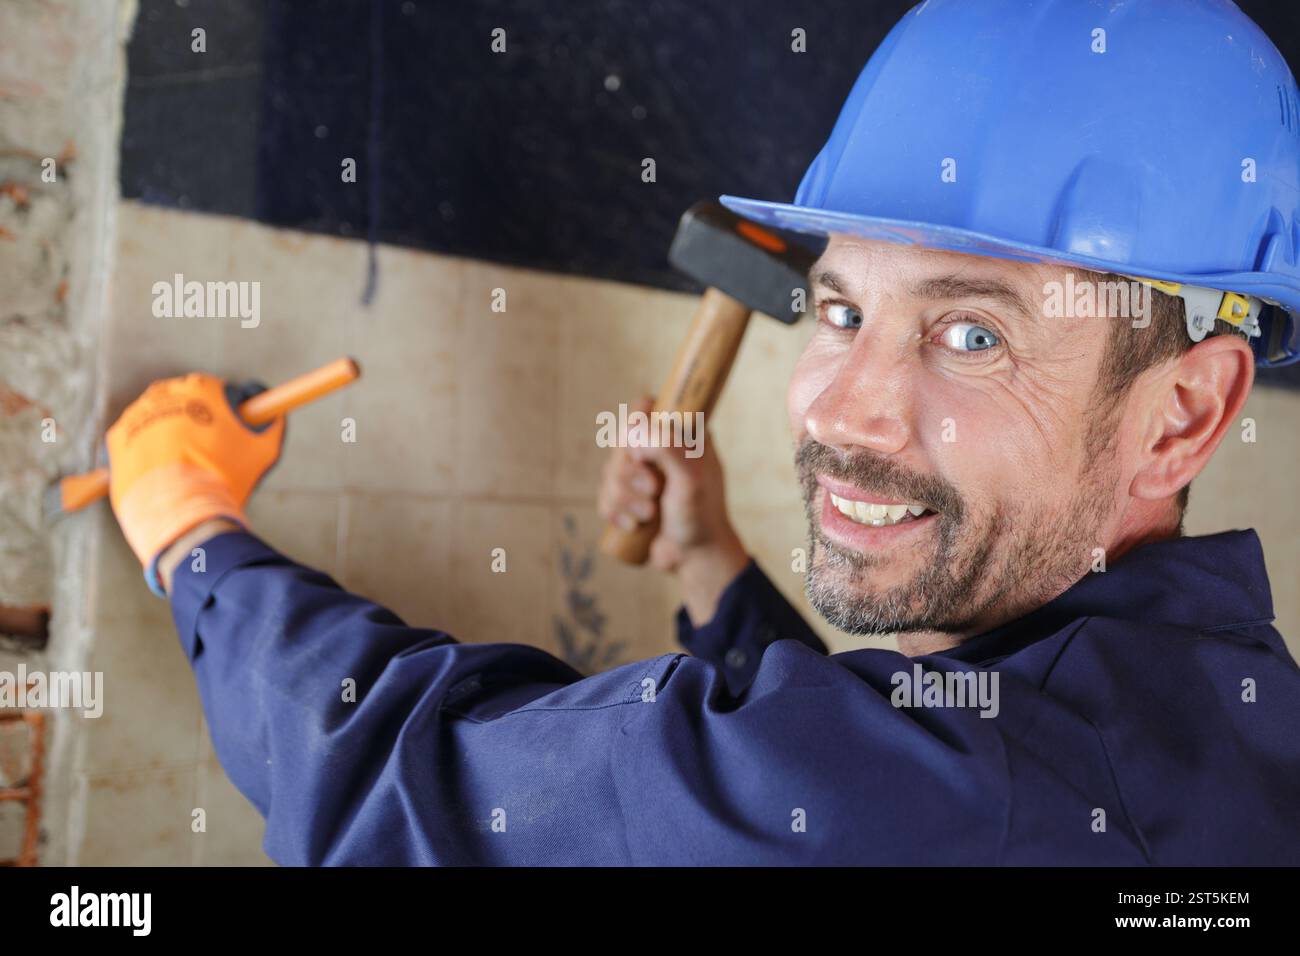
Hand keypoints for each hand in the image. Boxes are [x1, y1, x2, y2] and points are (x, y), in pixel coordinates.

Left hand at [105, 373, 283, 593]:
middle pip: (186, 402)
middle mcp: (165, 392)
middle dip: (198, 421)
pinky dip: (148, 453)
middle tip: (211, 451)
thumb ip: (272, 424)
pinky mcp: (117, 439)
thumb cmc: (224, 476)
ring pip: (159, 421)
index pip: (220, 391)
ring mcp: (136, 415)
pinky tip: (165, 473)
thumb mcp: (264, 449)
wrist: (179, 510)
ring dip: (171, 436)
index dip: (230, 411)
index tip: (235, 429)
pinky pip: (136, 441)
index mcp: (202, 388)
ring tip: (187, 468)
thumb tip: (274, 416)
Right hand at [597, 397, 748, 622]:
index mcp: (681, 434)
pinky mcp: (629, 497)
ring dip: (624, 498)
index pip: (645, 407)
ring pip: (608, 470)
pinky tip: (632, 525)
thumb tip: (634, 429)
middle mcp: (660, 449)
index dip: (635, 428)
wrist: (694, 558)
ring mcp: (643, 473)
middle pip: (619, 441)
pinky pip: (603, 494)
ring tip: (648, 516)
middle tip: (653, 492)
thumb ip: (667, 446)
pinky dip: (614, 512)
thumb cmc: (701, 516)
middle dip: (629, 473)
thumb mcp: (690, 479)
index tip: (642, 454)